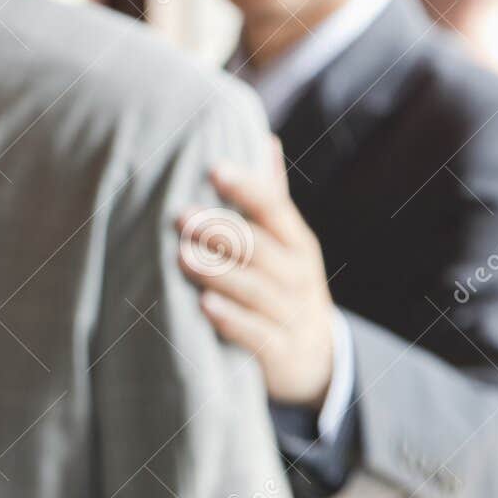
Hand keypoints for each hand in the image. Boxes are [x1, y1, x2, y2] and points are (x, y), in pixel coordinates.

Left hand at [176, 136, 335, 409]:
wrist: (315, 359)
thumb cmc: (284, 285)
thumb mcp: (285, 243)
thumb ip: (269, 197)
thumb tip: (264, 139)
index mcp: (297, 243)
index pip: (275, 209)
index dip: (247, 188)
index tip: (214, 168)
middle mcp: (298, 276)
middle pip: (262, 249)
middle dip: (223, 231)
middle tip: (182, 215)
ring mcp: (293, 315)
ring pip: (257, 290)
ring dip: (220, 273)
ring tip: (183, 256)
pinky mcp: (281, 352)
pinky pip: (258, 334)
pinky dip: (232, 319)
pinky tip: (204, 305)